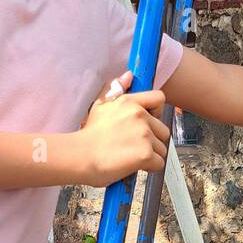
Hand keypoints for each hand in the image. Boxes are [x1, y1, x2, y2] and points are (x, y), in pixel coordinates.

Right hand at [78, 69, 170, 185]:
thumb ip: (117, 89)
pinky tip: (133, 166)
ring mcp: (144, 134)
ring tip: (130, 157)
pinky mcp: (146, 153)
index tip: (147, 123)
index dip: (157, 113)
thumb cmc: (87, 135)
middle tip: (133, 146)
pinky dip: (149, 168)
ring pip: (161, 148)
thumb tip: (129, 75)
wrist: (79, 156)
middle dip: (153, 140)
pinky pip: (159, 163)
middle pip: (163, 130)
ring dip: (150, 155)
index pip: (159, 99)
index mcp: (130, 102)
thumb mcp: (100, 106)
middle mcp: (140, 115)